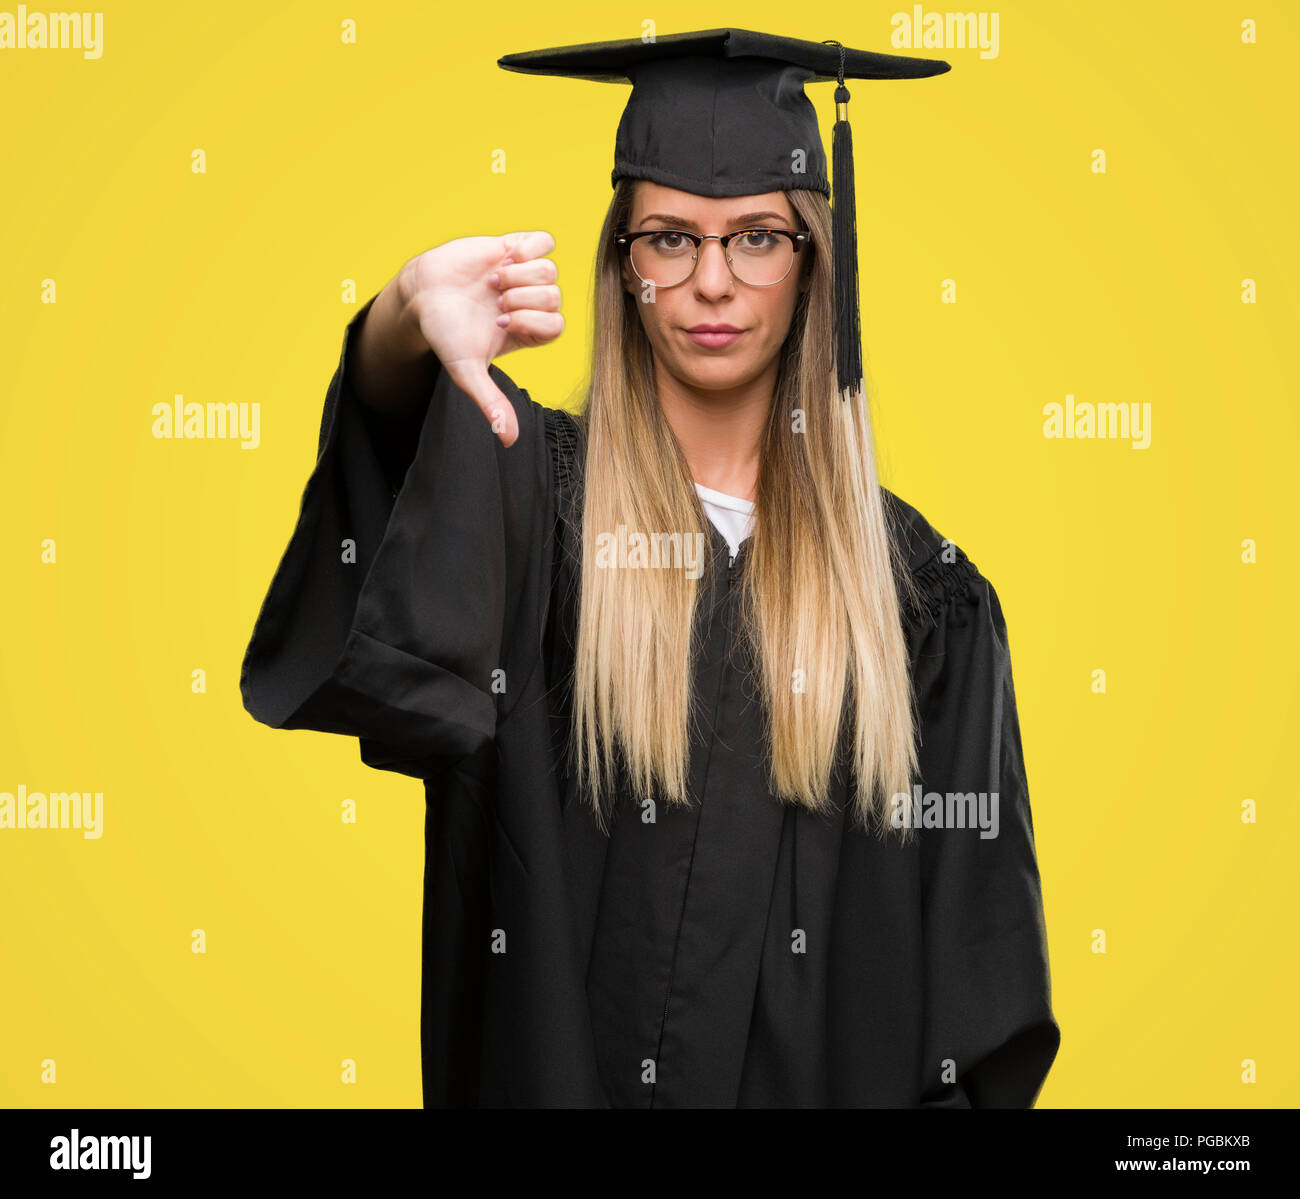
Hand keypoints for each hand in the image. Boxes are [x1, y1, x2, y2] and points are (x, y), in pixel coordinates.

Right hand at [397, 231, 562, 446]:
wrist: (422, 295)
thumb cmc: (446, 334)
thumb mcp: (468, 371)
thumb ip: (491, 403)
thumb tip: (509, 441)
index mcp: (529, 331)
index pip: (557, 324)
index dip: (530, 321)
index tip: (499, 322)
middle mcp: (532, 304)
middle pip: (555, 296)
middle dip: (522, 299)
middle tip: (494, 301)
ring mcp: (525, 275)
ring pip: (550, 270)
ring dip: (519, 275)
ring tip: (492, 281)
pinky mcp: (515, 247)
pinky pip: (543, 241)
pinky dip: (526, 248)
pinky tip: (502, 256)